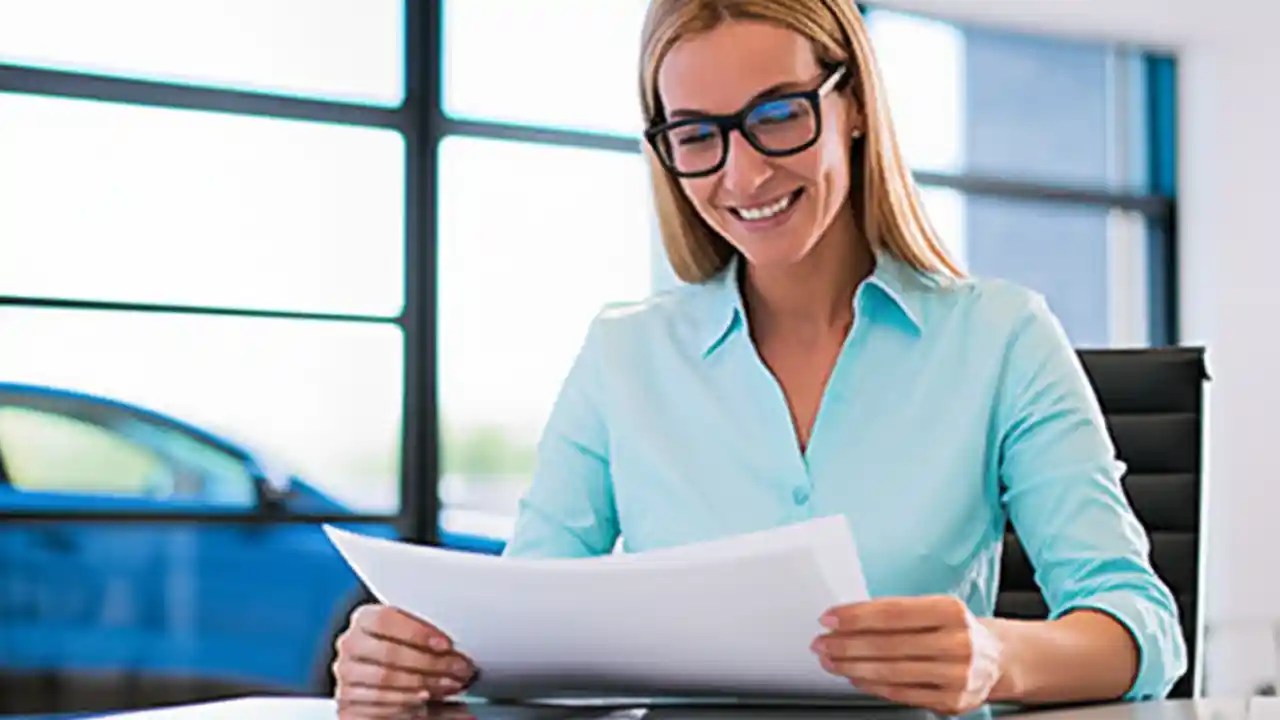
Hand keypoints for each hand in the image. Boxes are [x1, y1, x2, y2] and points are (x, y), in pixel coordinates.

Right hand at [333, 604, 478, 718]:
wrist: (378, 676)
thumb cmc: (404, 650)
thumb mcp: (416, 636)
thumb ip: (433, 635)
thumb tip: (470, 637)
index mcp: (365, 620)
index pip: (385, 619)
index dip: (417, 632)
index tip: (445, 644)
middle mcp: (350, 647)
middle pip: (389, 655)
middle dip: (430, 665)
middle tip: (459, 670)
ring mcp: (346, 679)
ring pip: (385, 683)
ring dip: (424, 687)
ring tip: (449, 686)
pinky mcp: (348, 707)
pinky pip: (379, 708)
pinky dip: (407, 706)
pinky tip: (425, 703)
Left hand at [811, 596, 1005, 715]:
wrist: (997, 659)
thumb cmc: (955, 629)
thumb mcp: (934, 609)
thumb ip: (896, 612)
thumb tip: (846, 618)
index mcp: (951, 611)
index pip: (894, 613)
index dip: (856, 616)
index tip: (829, 618)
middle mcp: (958, 643)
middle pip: (889, 644)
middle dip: (846, 644)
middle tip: (821, 643)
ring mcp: (957, 675)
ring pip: (892, 672)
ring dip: (852, 666)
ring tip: (830, 660)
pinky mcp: (952, 701)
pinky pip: (901, 693)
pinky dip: (871, 685)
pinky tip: (854, 677)